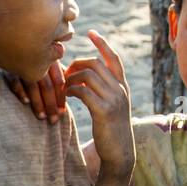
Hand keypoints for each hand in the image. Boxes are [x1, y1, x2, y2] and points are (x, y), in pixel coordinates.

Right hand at [5, 62, 66, 123]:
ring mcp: (23, 64)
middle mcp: (38, 61)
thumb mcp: (46, 62)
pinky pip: (15, 80)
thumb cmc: (33, 59)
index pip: (59, 81)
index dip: (61, 98)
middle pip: (47, 86)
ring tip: (42, 117)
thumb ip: (57, 74)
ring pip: (33, 85)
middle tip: (53, 120)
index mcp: (51, 60)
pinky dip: (21, 91)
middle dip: (51, 105)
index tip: (61, 113)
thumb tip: (70, 92)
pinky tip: (26, 102)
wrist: (7, 45)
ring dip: (38, 102)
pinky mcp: (8, 68)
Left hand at [65, 30, 133, 175]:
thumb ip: (103, 91)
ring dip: (71, 78)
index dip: (102, 44)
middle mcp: (120, 89)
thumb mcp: (111, 107)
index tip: (91, 32)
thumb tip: (85, 76)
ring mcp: (113, 99)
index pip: (114, 58)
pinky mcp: (103, 110)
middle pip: (96, 63)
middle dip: (78, 64)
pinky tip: (66, 97)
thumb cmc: (111, 130)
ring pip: (88, 75)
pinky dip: (70, 91)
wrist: (119, 153)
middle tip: (66, 73)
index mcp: (122, 86)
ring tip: (64, 88)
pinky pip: (82, 91)